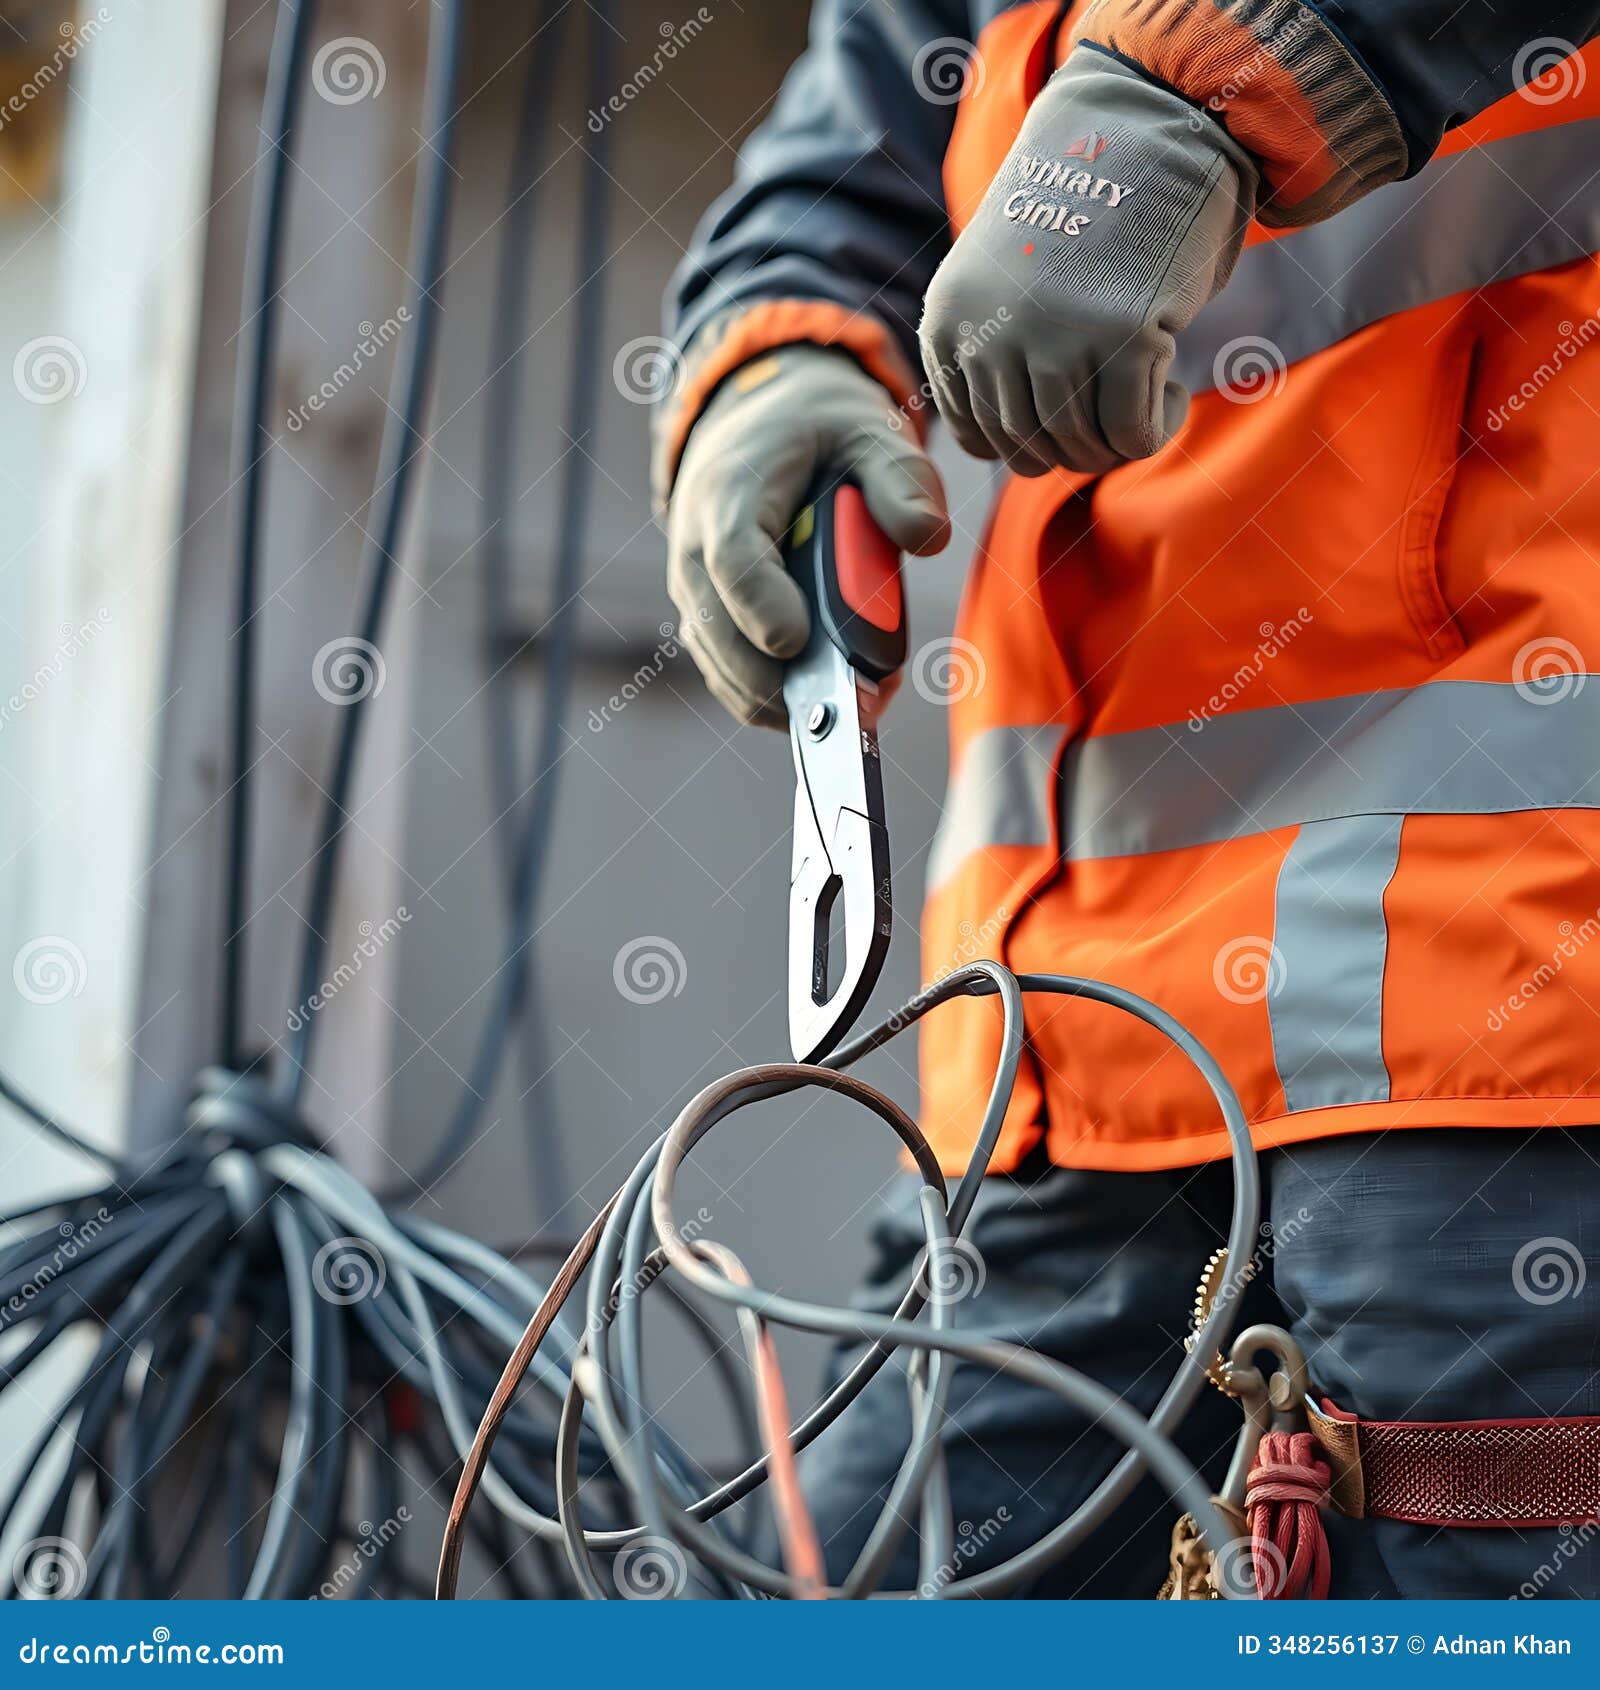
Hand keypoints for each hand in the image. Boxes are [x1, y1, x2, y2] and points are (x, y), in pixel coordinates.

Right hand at [667, 344, 948, 726]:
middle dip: (786, 681)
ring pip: (726, 671)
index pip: (732, 562)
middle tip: (862, 699)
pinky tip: (841, 690)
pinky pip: (734, 680)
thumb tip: (930, 539)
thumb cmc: (816, 431)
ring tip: (870, 692)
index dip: (763, 608)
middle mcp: (696, 549)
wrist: (759, 425)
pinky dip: (783, 698)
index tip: (799, 641)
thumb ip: (902, 477)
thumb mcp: (868, 430)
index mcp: (730, 493)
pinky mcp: (709, 624)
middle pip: (720, 635)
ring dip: (791, 697)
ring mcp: (696, 593)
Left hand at [919, 47, 1258, 476]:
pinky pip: (1134, 435)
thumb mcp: (1001, 280)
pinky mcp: (1123, 340)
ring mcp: (1055, 340)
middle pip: (1029, 452)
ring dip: (1120, 438)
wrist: (1148, 126)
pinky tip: (1170, 389)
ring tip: (1145, 392)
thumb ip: (992, 353)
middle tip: (1114, 407)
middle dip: (1077, 445)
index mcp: (948, 323)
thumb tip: (1017, 455)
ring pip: (1081, 450)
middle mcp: (991, 337)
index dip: (1029, 440)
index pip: (977, 439)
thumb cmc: (1083, 211)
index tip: (1067, 410)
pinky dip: (1157, 427)